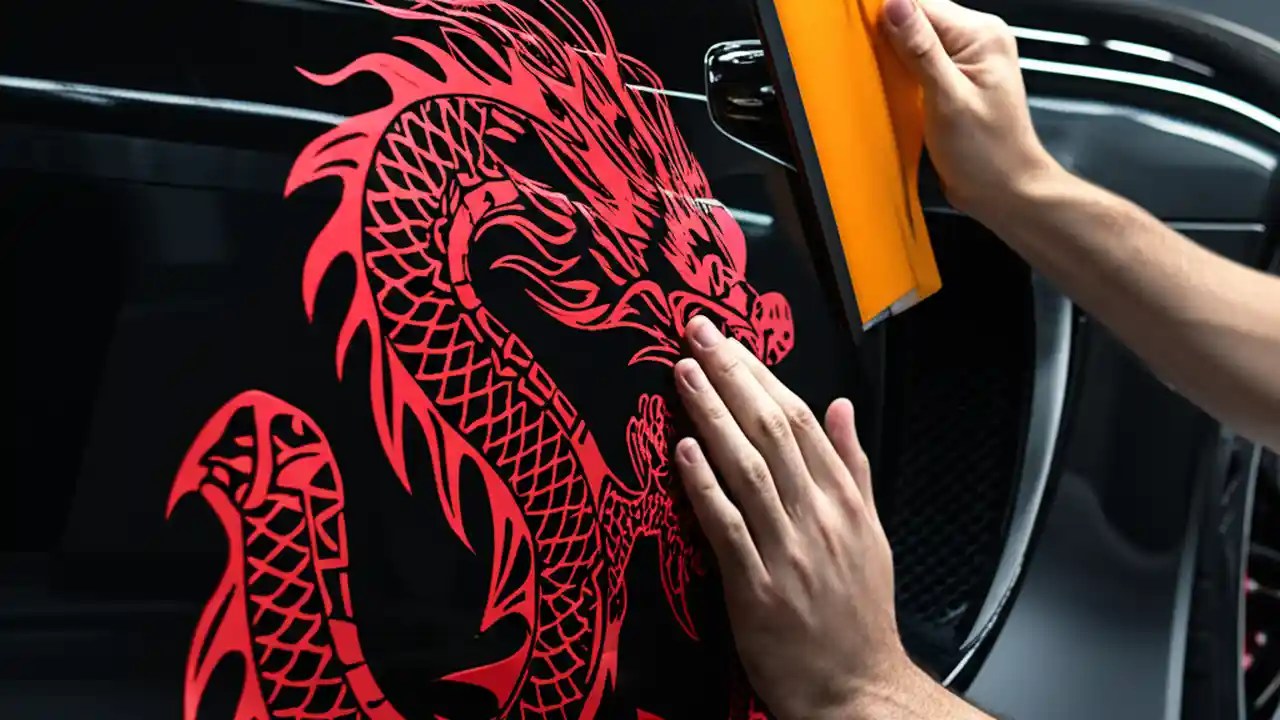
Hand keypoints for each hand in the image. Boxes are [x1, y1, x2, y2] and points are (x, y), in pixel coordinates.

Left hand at [671, 315, 907, 718]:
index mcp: (843, 500)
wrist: (858, 689)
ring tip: (683, 374)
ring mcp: (787, 551)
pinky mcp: (756, 589)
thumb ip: (852, 465)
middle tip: (696, 333)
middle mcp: (818, 517)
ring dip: (712, 416)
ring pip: (748, 468)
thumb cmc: (858, 613)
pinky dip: (705, 487)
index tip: (728, 340)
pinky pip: (727, 527)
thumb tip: (842, 406)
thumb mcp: (871, 531)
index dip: (760, 375)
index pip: (799, 419)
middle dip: (731, 375)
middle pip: (771, 430)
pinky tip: (683, 451)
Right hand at [881, 0, 1060, 224]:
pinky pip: (918, 63)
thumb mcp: (948, 100)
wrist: (1004, 192)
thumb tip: (895, 5)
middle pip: (917, 18)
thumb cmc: (988, 154)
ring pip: (915, 41)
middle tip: (877, 68)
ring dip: (893, 58)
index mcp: (981, 34)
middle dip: (889, 38)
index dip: (889, 16)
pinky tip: (897, 92)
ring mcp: (965, 61)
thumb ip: (920, 50)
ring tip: (890, 85)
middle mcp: (977, 40)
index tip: (866, 36)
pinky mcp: (953, 80)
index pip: (922, 4)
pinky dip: (902, 74)